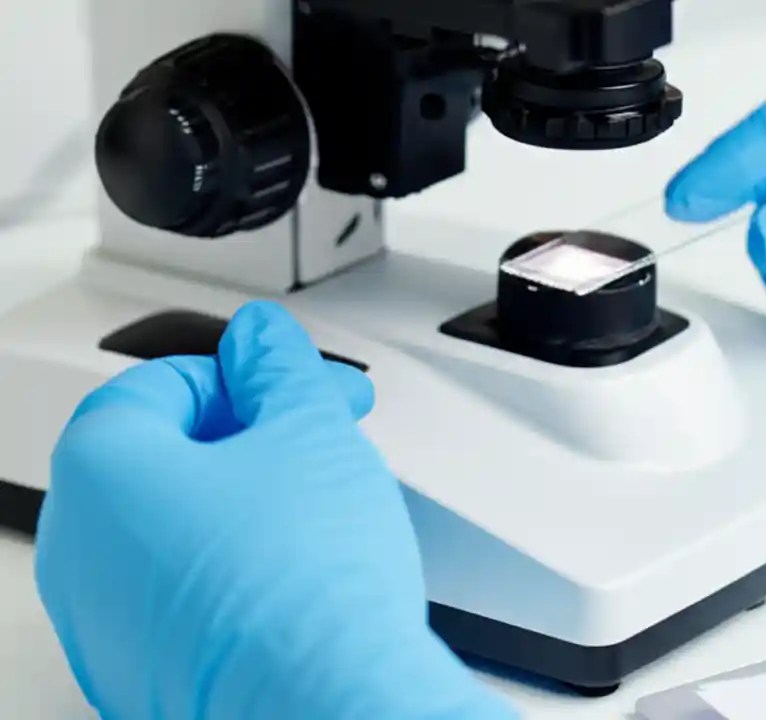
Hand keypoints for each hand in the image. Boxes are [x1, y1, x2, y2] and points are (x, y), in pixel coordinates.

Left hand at [35, 302, 516, 719]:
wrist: (329, 708)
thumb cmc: (307, 584)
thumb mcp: (310, 431)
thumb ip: (279, 365)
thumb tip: (258, 340)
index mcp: (100, 469)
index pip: (159, 385)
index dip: (243, 372)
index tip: (291, 380)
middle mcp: (78, 548)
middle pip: (164, 457)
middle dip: (251, 435)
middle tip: (320, 434)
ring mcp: (100, 623)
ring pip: (174, 529)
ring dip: (245, 503)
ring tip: (321, 509)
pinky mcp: (138, 675)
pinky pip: (181, 596)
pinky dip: (234, 572)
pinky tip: (299, 576)